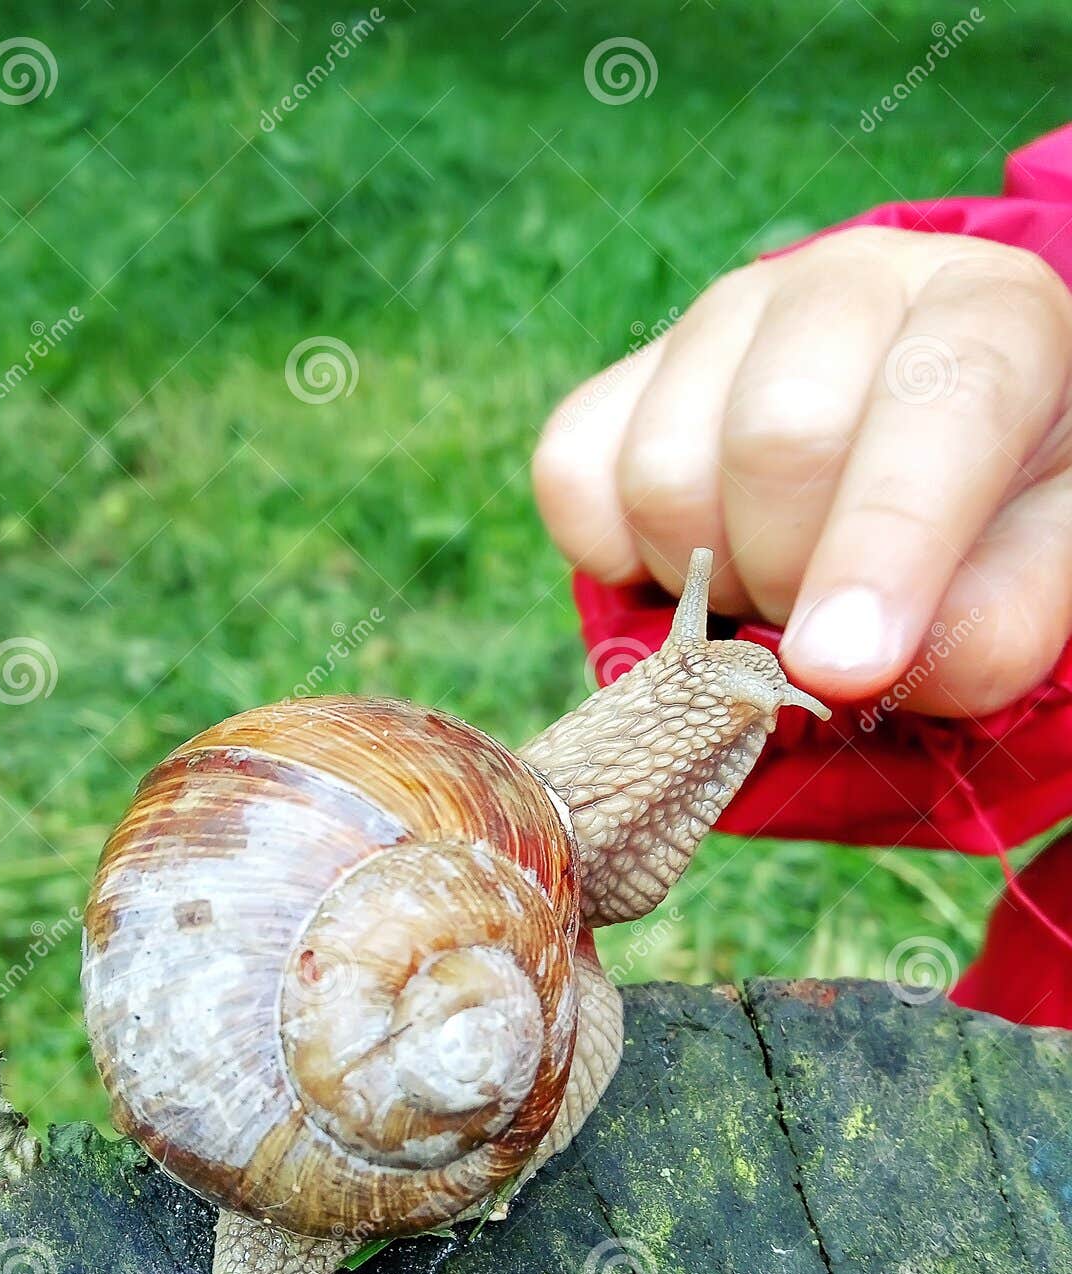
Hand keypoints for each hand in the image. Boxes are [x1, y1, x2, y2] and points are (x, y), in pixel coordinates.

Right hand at [533, 227, 1071, 715]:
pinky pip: (572, 477)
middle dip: (792, 575)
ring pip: (663, 474)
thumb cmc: (994, 526)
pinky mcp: (624, 374)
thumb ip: (989, 629)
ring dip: (711, 580)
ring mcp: (722, 316)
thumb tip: (845, 669)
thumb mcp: (1044, 576)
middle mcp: (851, 281)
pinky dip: (617, 557)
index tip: (845, 668)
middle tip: (826, 627)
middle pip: (777, 436)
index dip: (886, 543)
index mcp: (989, 312)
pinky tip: (690, 563)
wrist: (914, 467)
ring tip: (772, 583)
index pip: (939, 402)